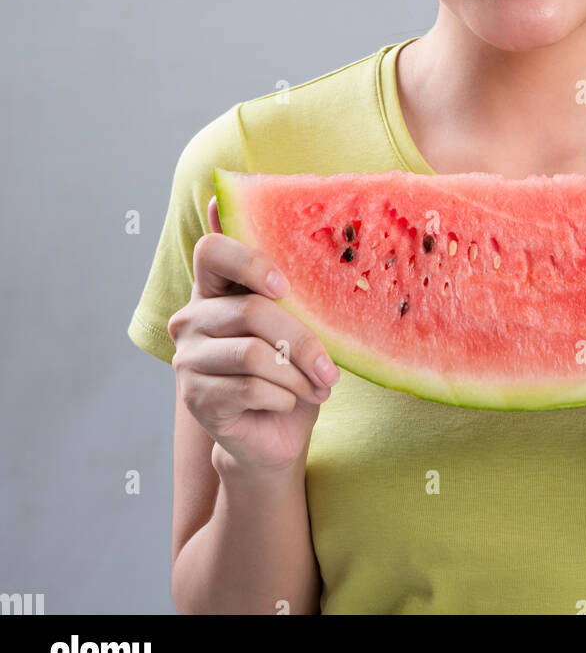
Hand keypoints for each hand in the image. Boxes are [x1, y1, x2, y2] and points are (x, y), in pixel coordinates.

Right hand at [167, 196, 340, 475]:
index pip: (211, 250)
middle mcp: (191, 319)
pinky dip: (283, 397)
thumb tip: (270, 218)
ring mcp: (187, 359)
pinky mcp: (194, 399)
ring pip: (253, 353)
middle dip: (302, 340)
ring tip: (319, 387)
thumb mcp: (291, 321)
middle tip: (330, 368)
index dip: (250, 262)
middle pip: (250, 309)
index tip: (285, 286)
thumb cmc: (287, 368)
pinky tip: (289, 403)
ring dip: (297, 375)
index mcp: (213, 289)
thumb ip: (282, 281)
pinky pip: (250, 388)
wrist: (275, 435)